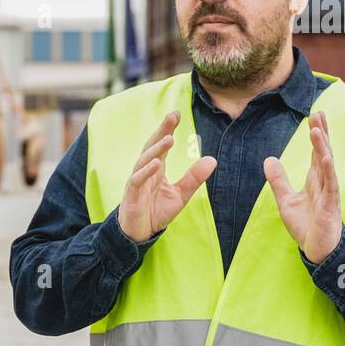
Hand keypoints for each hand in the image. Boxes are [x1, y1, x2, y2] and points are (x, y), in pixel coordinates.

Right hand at [117, 110, 216, 242]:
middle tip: (172, 115)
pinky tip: (157, 164)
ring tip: (169, 139)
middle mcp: (145, 170)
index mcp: (156, 168)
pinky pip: (137, 180)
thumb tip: (212, 160)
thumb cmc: (156, 211)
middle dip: (161, 130)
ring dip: (156, 149)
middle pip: (152, 146)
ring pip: (144, 160)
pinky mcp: (132, 195)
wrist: (140, 232)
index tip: (176, 113)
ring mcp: (137, 181)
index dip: (168, 129)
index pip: (161, 144)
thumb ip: (194, 178)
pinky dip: (146, 171)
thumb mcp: (180, 195)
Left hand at [263, 110, 342, 264]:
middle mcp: (324, 182)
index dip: (315, 135)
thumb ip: (278, 180)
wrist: (316, 249)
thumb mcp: (286, 200)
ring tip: (317, 129)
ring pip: (326, 165)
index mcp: (314, 180)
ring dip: (322, 147)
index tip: (314, 116)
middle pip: (322, 153)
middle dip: (321, 133)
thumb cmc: (306, 225)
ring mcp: (329, 192)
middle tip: (318, 113)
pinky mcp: (330, 205)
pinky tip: (326, 156)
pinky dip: (328, 170)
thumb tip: (268, 159)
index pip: (314, 152)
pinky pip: (330, 184)